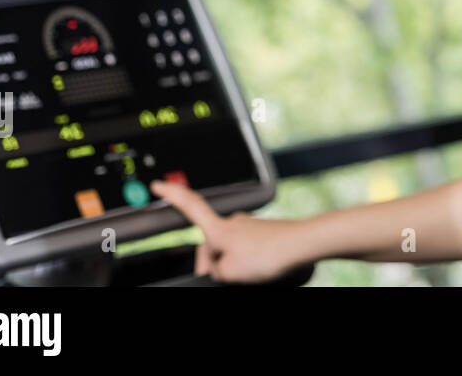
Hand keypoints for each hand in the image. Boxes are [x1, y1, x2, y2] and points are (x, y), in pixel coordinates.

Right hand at [149, 180, 305, 283]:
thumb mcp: (229, 272)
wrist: (302, 244)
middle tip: (230, 277)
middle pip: (211, 244)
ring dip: (235, 264)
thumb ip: (214, 270)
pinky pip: (249, 250)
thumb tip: (217, 267)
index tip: (159, 185)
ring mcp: (250, 226)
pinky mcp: (264, 233)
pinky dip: (250, 262)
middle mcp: (234, 221)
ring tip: (253, 273)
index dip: (172, 195)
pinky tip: (262, 268)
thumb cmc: (270, 253)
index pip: (190, 206)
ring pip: (231, 249)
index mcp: (219, 228)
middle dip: (215, 262)